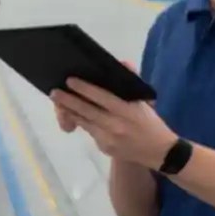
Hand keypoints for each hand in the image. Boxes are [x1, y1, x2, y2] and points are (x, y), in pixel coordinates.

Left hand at [51, 76, 177, 168]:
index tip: (70, 80)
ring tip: (58, 103)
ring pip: (84, 122)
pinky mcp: (105, 148)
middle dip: (68, 101)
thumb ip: (132, 82)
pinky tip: (73, 115)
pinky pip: (90, 132)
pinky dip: (82, 123)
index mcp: (127, 111)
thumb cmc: (151, 123)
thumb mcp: (144, 101)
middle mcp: (116, 125)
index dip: (84, 89)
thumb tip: (123, 63)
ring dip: (70, 112)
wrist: (160, 152)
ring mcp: (109, 139)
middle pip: (87, 111)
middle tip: (54, 92)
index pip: (101, 97)